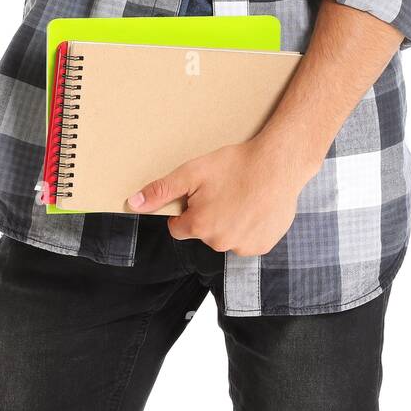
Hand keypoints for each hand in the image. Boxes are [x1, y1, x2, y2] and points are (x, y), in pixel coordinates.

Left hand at [126, 136, 310, 256]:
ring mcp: (244, 247)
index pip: (180, 228)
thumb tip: (131, 204)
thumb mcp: (192, 172)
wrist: (279, 163)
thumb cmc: (235, 164)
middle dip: (210, 216)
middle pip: (204, 233)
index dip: (188, 210)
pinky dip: (250, 227)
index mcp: (200, 226)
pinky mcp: (263, 246)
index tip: (202, 194)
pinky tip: (255, 207)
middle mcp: (220, 244)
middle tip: (225, 191)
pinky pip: (248, 240)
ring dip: (230, 223)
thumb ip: (161, 191)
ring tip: (242, 197)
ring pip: (226, 237)